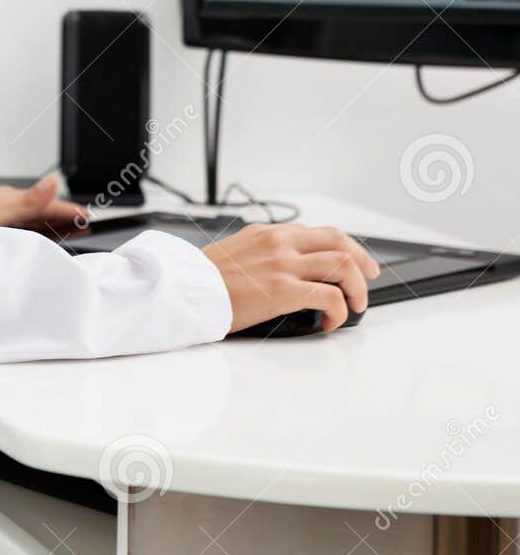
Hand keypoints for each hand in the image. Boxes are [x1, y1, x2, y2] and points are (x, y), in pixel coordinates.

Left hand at [0, 171, 88, 231]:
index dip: (67, 211)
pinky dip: (8, 209)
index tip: (85, 216)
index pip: (46, 204)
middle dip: (55, 211)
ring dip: (35, 212)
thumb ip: (28, 200)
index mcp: (8, 199)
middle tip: (75, 218)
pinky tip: (0, 206)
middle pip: (34, 205)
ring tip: (47, 216)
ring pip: (17, 206)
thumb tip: (53, 182)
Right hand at [201, 221, 380, 334]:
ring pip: (342, 266)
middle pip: (339, 241)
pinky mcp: (283, 290)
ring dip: (357, 288)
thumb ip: (262, 250)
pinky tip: (330, 322)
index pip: (319, 232)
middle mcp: (280, 242)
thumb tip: (280, 265)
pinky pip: (329, 297)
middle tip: (370, 278)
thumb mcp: (236, 250)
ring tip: (355, 306)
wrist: (184, 290)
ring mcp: (283, 264)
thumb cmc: (202, 279)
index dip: (344, 247)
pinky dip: (339, 310)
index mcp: (269, 233)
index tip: (354, 261)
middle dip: (363, 260)